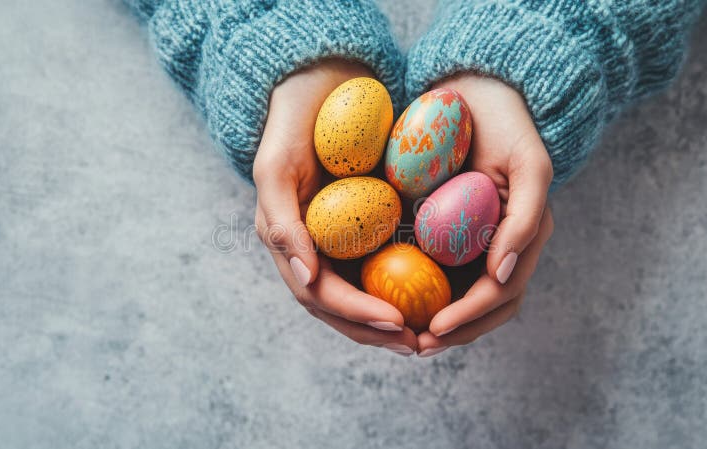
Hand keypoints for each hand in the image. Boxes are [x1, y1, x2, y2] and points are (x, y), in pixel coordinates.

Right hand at [252, 59, 417, 355]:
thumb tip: (307, 278)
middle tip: (418, 344)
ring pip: (360, 294)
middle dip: (376, 330)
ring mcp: (333, 242)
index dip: (356, 314)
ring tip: (427, 334)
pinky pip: (379, 265)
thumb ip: (282, 224)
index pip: (320, 295)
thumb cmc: (293, 126)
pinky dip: (399, 287)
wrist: (317, 87)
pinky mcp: (358, 228)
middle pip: (341, 308)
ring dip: (389, 320)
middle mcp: (309, 250)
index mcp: (287, 243)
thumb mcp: (276, 169)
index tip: (397, 322)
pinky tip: (430, 295)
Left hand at [416, 75, 554, 356]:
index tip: (432, 329)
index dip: (469, 317)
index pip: (500, 294)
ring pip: (461, 296)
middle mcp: (502, 246)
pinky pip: (437, 269)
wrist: (479, 91)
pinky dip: (420, 291)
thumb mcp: (529, 166)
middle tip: (414, 347)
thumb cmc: (509, 126)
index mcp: (525, 238)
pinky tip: (392, 300)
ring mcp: (478, 240)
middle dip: (452, 332)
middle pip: (484, 307)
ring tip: (403, 336)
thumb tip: (503, 274)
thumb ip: (524, 221)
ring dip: (437, 322)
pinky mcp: (451, 228)